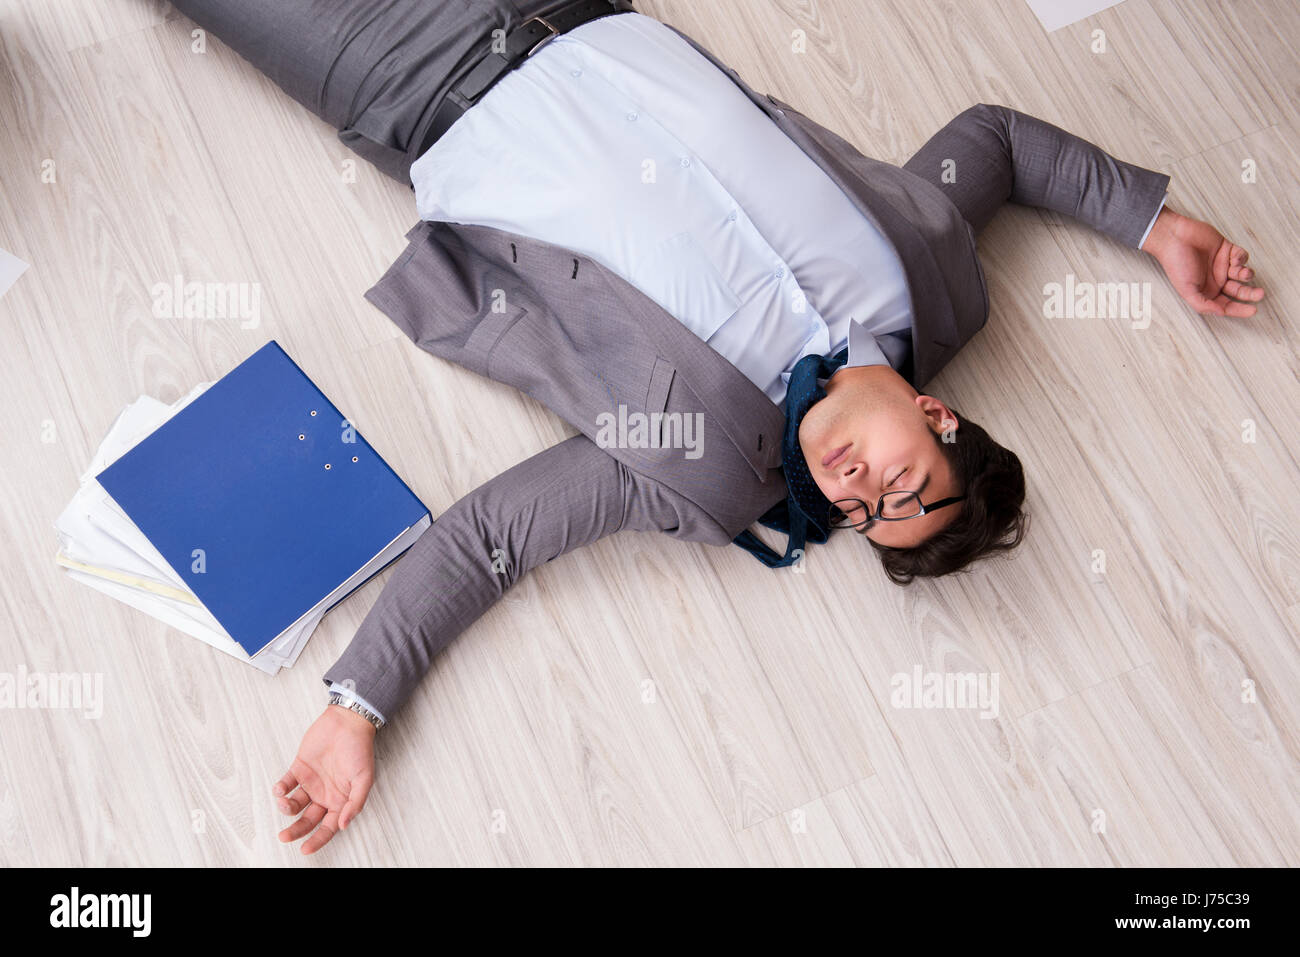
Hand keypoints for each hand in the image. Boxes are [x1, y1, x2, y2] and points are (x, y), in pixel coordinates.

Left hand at [272, 704, 375, 853]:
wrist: (347, 722)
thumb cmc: (360, 748)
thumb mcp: (364, 778)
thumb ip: (355, 803)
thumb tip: (343, 825)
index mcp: (340, 800)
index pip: (328, 827)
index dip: (317, 840)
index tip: (305, 849)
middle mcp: (324, 794)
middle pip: (307, 820)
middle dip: (296, 831)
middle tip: (284, 836)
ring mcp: (311, 782)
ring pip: (295, 804)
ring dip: (287, 808)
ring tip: (285, 803)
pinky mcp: (299, 768)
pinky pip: (286, 784)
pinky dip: (280, 789)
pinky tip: (280, 790)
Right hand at [1142, 206, 1264, 316]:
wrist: (1174, 238)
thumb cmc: (1175, 264)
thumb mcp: (1186, 290)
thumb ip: (1202, 304)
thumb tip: (1221, 312)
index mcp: (1206, 292)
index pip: (1226, 304)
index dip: (1240, 309)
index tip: (1253, 310)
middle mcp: (1216, 280)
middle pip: (1239, 291)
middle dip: (1250, 293)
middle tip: (1259, 294)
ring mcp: (1222, 265)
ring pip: (1242, 274)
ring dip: (1246, 275)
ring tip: (1243, 273)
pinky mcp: (1227, 249)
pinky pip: (1241, 256)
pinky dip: (1242, 259)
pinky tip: (1234, 259)